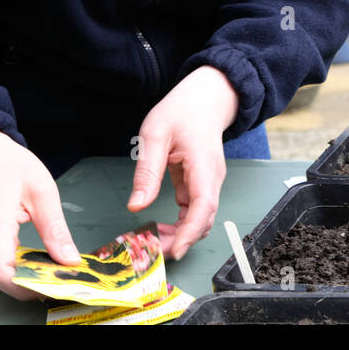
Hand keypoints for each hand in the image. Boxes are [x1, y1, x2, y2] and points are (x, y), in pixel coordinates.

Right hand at [0, 129, 81, 299]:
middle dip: (38, 283)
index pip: (3, 274)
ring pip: (4, 273)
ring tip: (61, 269)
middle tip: (69, 277)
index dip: (30, 286)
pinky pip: (1, 263)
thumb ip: (55, 229)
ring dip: (32, 275)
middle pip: (6, 279)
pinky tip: (44, 260)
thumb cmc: (7, 164)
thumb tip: (69, 260)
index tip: (58, 284)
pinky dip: (23, 266)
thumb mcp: (41, 190)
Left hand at [128, 65, 239, 259]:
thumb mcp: (155, 135)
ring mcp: (209, 183)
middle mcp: (212, 179)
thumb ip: (147, 172)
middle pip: (203, 219)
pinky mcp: (201, 185)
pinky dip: (179, 225)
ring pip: (200, 219)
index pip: (203, 205)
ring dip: (179, 235)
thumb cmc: (181, 111)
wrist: (206, 98)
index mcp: (203, 165)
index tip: (173, 250)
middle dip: (180, 240)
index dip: (190, 232)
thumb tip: (136, 206)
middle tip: (149, 252)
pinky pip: (194, 212)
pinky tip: (159, 229)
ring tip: (150, 243)